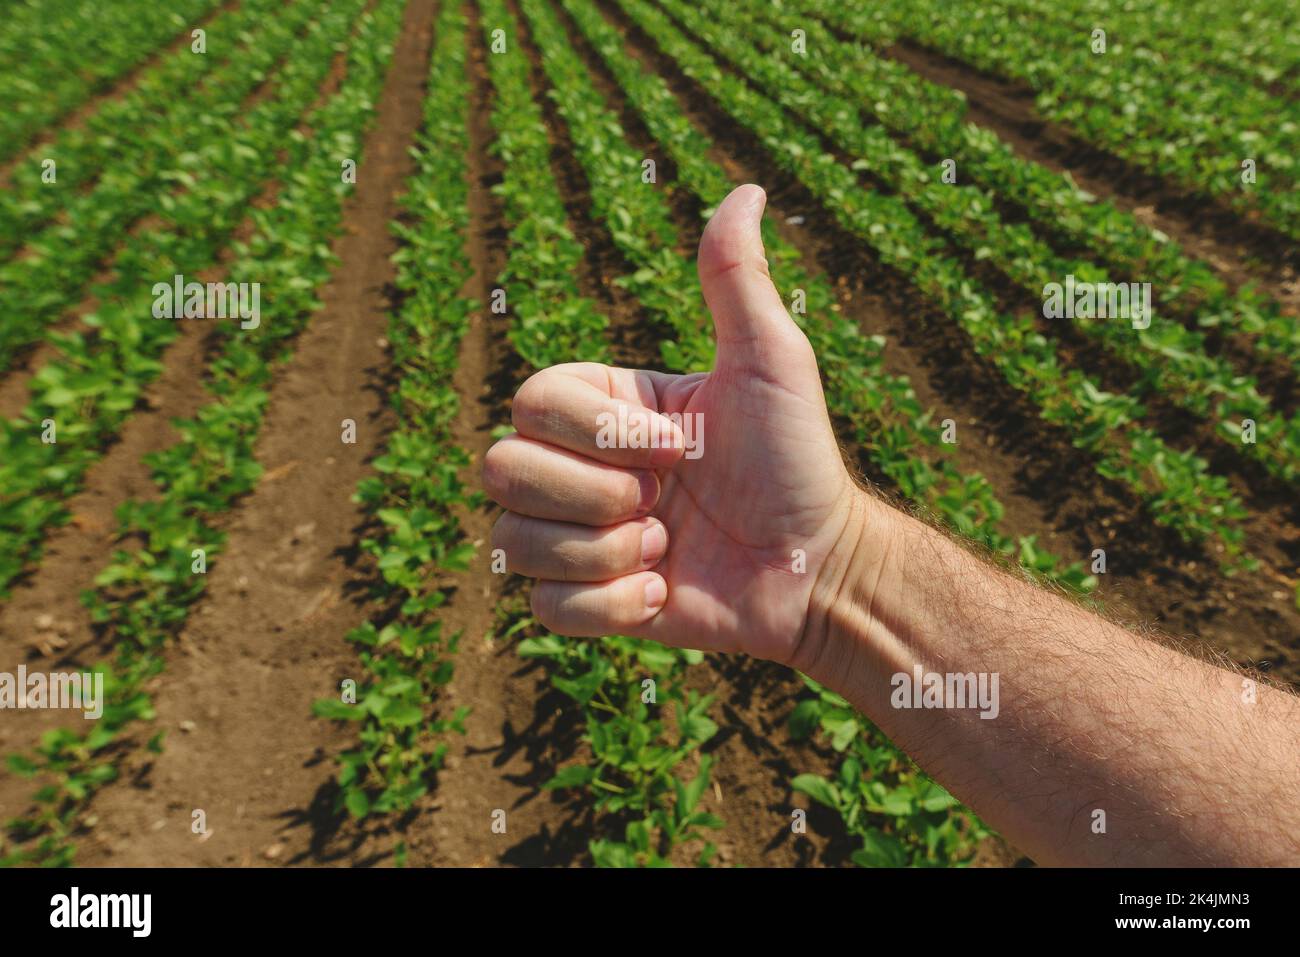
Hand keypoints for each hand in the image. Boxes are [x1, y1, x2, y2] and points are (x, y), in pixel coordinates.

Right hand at [482, 185, 869, 666]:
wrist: (819, 569)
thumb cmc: (798, 461)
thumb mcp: (772, 362)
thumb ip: (737, 280)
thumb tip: (746, 189)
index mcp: (604, 407)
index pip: (531, 401)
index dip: (598, 434)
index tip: (680, 449)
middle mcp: (579, 467)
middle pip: (500, 469)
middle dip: (591, 496)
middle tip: (665, 504)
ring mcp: (578, 535)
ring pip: (510, 541)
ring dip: (601, 553)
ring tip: (667, 548)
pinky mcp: (587, 602)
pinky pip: (541, 607)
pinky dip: (606, 607)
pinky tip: (661, 592)